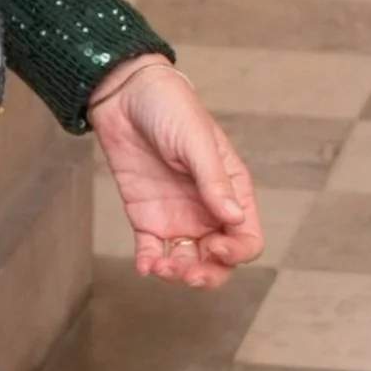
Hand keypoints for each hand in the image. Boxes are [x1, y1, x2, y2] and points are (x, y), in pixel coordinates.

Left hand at [85, 56, 262, 287]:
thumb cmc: (169, 108)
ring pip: (186, 262)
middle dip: (207, 275)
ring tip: (158, 267)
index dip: (235, 252)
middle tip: (187, 274)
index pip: (246, 238)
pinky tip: (144, 265)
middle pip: (218, 261)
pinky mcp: (146, 217)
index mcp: (232, 191)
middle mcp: (208, 210)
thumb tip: (234, 219)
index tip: (214, 245)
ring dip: (177, 274)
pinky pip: (151, 250)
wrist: (124, 95)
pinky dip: (149, 263)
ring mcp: (177, 216)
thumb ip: (214, 182)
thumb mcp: (196, 142)